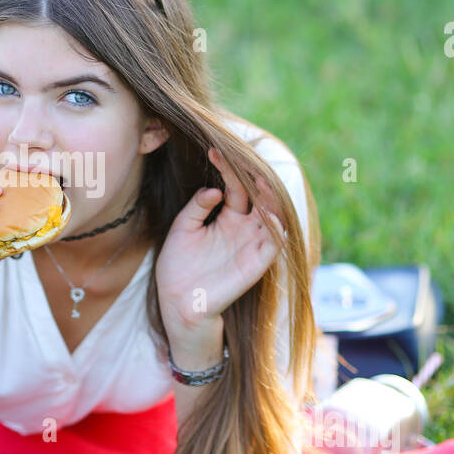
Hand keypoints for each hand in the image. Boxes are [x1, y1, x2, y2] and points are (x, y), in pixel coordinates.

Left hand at [155, 146, 285, 329]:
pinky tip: (271, 216)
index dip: (227, 168)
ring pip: (271, 217)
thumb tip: (215, 189)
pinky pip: (273, 245)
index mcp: (227, 217)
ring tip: (259, 181)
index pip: (235, 186)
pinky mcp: (255, 265)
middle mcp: (244, 228)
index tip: (213, 151)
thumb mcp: (182, 228)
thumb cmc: (178, 266)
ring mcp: (252, 244)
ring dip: (269, 200)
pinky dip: (276, 230)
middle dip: (254, 178)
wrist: (177, 302)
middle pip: (258, 197)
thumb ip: (197, 207)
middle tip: (244, 159)